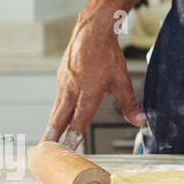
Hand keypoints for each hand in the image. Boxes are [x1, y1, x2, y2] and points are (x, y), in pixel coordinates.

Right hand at [44, 9, 145, 147]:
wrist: (92, 31)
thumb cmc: (106, 54)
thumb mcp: (122, 81)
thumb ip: (129, 104)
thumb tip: (140, 121)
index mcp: (87, 93)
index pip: (79, 121)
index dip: (72, 137)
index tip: (67, 150)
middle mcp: (71, 90)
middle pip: (59, 119)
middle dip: (52, 136)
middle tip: (43, 152)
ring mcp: (63, 84)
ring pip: (56, 109)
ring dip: (52, 125)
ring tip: (47, 141)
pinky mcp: (61, 77)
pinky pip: (58, 97)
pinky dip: (56, 110)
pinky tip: (58, 115)